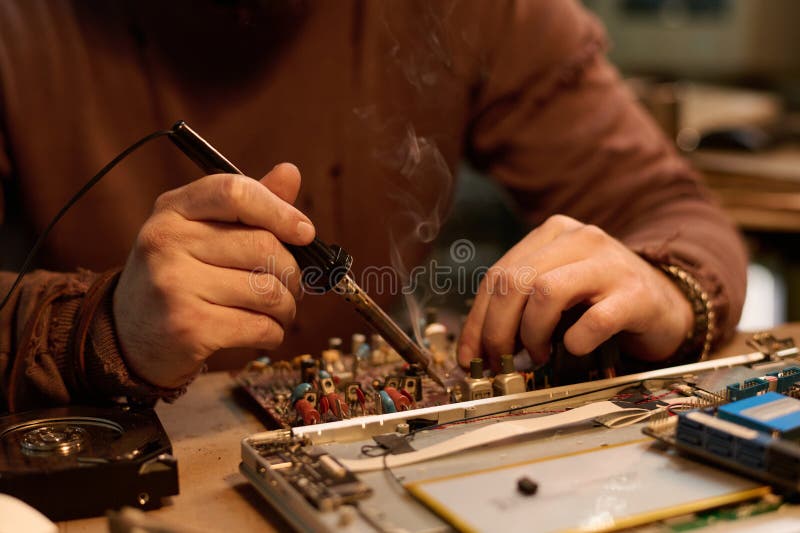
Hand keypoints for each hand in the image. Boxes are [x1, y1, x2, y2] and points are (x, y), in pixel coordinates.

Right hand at [114, 164, 313, 387]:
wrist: (131, 338)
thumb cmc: (180, 277)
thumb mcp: (202, 232)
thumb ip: (247, 206)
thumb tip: (290, 172)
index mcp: (173, 209)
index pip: (236, 192)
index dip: (280, 211)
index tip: (305, 233)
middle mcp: (167, 242)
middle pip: (263, 246)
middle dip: (293, 272)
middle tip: (293, 285)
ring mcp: (174, 285)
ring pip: (268, 291)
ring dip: (287, 307)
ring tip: (279, 310)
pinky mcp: (187, 328)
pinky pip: (259, 326)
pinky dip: (275, 332)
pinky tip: (265, 331)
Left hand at [457, 215, 692, 370]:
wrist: (668, 303)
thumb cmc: (600, 302)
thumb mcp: (556, 294)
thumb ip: (518, 307)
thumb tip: (474, 350)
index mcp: (553, 234)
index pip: (498, 275)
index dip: (477, 321)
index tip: (470, 357)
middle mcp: (580, 239)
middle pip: (515, 281)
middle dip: (497, 331)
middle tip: (501, 362)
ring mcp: (610, 263)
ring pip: (546, 292)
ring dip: (532, 333)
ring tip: (538, 355)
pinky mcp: (636, 295)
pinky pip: (595, 319)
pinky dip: (576, 339)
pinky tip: (575, 348)